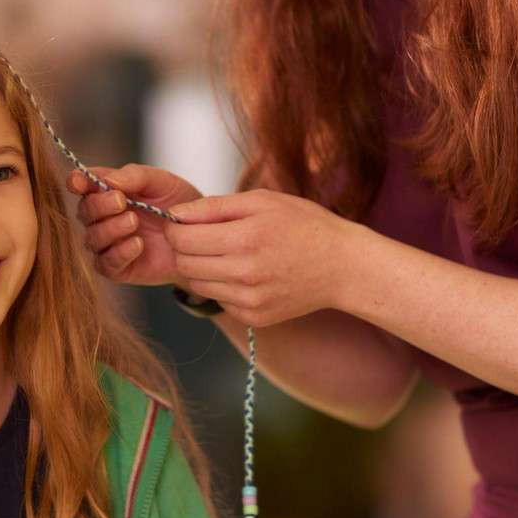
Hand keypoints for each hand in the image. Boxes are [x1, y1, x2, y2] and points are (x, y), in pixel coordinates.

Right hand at [67, 164, 202, 284]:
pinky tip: (138, 244)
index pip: (81, 185)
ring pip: (92, 238)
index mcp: (107, 191)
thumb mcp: (161, 181)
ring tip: (134, 221)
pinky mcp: (117, 268)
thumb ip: (134, 176)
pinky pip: (107, 263)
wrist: (200, 236)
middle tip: (121, 201)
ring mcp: (108, 244)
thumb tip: (107, 181)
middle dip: (99, 205)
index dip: (76, 182)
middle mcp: (102, 218)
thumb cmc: (178, 204)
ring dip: (110, 228)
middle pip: (84, 211)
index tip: (80, 182)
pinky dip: (120, 253)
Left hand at [165, 189, 360, 326]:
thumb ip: (213, 207)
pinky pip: (219, 300)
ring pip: (197, 285)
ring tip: (227, 253)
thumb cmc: (303, 225)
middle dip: (185, 249)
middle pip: (184, 264)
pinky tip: (245, 272)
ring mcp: (250, 300)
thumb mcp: (262, 201)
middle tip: (204, 237)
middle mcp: (244, 274)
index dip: (176, 228)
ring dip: (202, 268)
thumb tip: (174, 215)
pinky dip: (223, 285)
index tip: (185, 223)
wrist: (342, 266)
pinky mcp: (254, 317)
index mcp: (245, 239)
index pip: (182, 239)